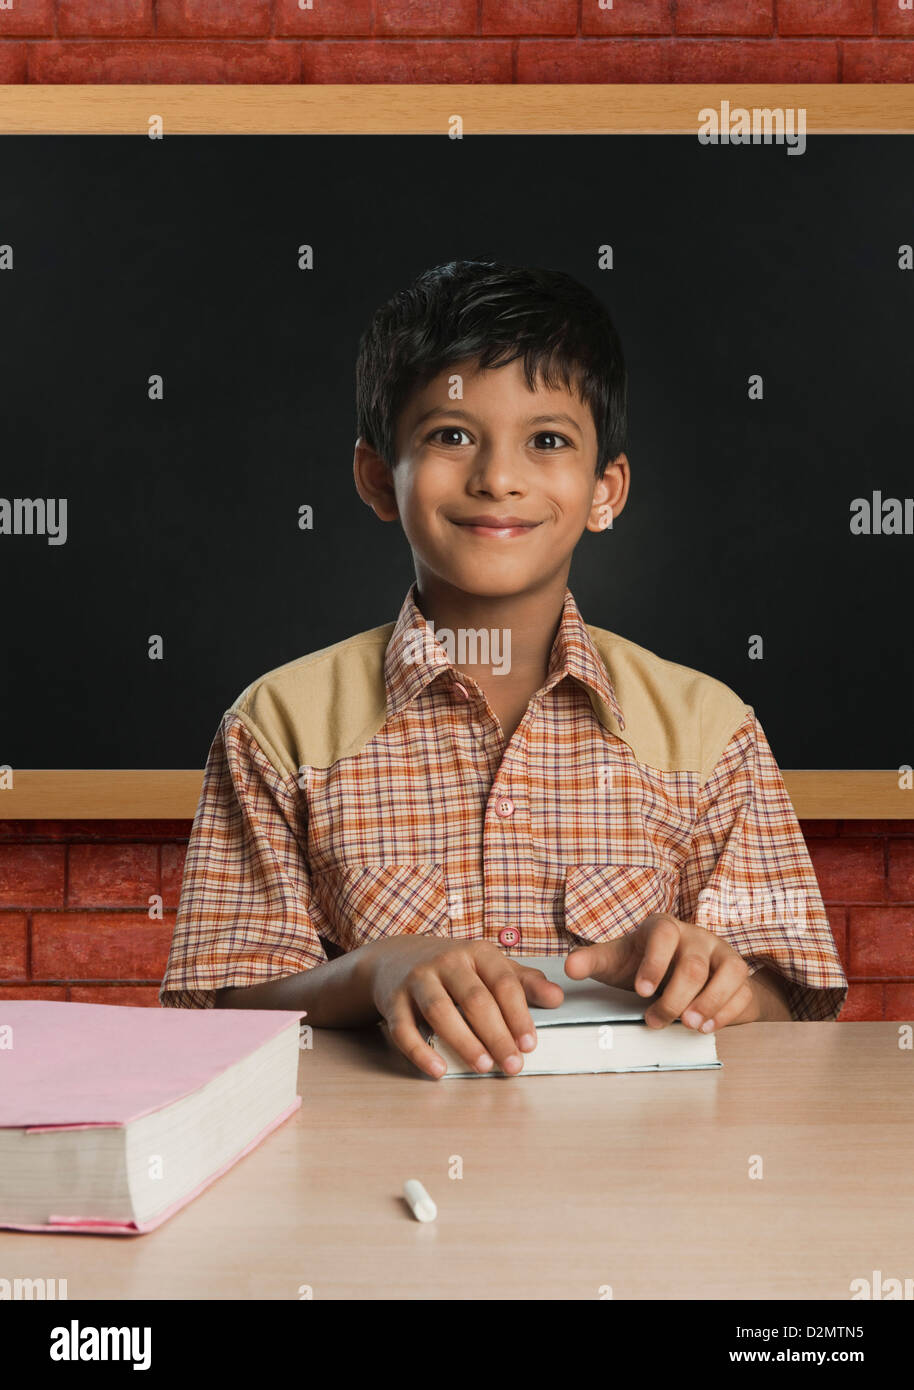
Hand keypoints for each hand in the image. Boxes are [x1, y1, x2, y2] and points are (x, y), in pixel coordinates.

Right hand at [366, 937, 564, 1077]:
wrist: (394, 957)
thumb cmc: (453, 968)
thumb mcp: (489, 966)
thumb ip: (524, 982)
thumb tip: (558, 998)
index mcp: (477, 952)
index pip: (503, 982)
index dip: (518, 1014)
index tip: (530, 1044)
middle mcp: (446, 961)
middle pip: (474, 999)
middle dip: (496, 1034)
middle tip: (512, 1065)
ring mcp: (417, 979)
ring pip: (439, 1011)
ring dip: (463, 1041)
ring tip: (483, 1066)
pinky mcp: (392, 999)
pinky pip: (403, 1028)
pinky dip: (420, 1051)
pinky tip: (438, 1070)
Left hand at [565, 913, 758, 1032]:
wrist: (681, 971)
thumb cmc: (643, 963)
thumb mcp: (616, 960)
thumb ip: (592, 961)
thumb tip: (569, 967)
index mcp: (664, 927)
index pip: (664, 935)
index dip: (654, 963)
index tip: (640, 991)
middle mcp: (697, 936)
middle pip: (694, 965)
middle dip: (675, 997)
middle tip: (654, 1020)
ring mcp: (722, 954)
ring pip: (730, 972)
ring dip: (710, 1003)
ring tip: (688, 1024)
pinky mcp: (739, 976)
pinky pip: (743, 991)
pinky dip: (727, 1012)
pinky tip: (707, 1027)